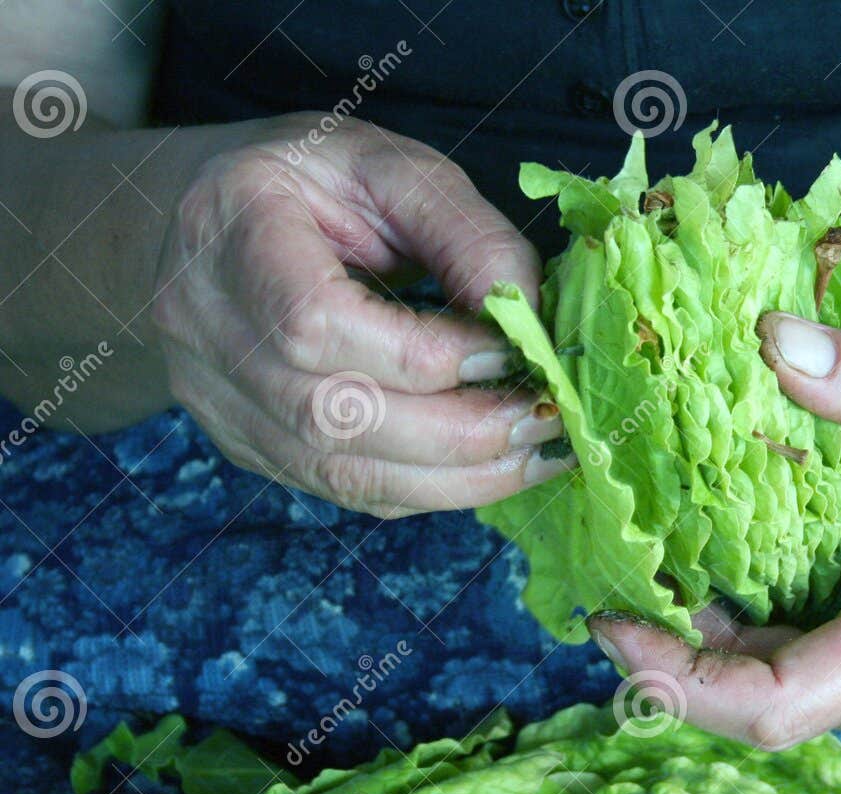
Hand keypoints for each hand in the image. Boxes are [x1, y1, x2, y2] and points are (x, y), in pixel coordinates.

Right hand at [150, 116, 571, 516]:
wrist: (206, 219)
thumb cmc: (305, 181)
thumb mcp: (387, 165)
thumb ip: (463, 231)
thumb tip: (529, 316)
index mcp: (228, 234)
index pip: (315, 324)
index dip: (423, 354)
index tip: (510, 348)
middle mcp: (207, 330)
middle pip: (335, 417)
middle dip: (461, 430)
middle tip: (545, 415)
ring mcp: (219, 401)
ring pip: (344, 472)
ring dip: (459, 477)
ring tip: (537, 450)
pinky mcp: (253, 447)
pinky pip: (350, 491)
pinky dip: (433, 488)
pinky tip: (494, 467)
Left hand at [588, 314, 840, 748]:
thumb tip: (769, 338)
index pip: (779, 706)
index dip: (680, 680)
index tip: (615, 621)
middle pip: (764, 715)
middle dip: (676, 667)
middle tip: (609, 593)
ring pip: (790, 708)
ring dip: (715, 662)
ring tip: (652, 588)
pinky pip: (821, 690)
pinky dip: (762, 654)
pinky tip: (728, 597)